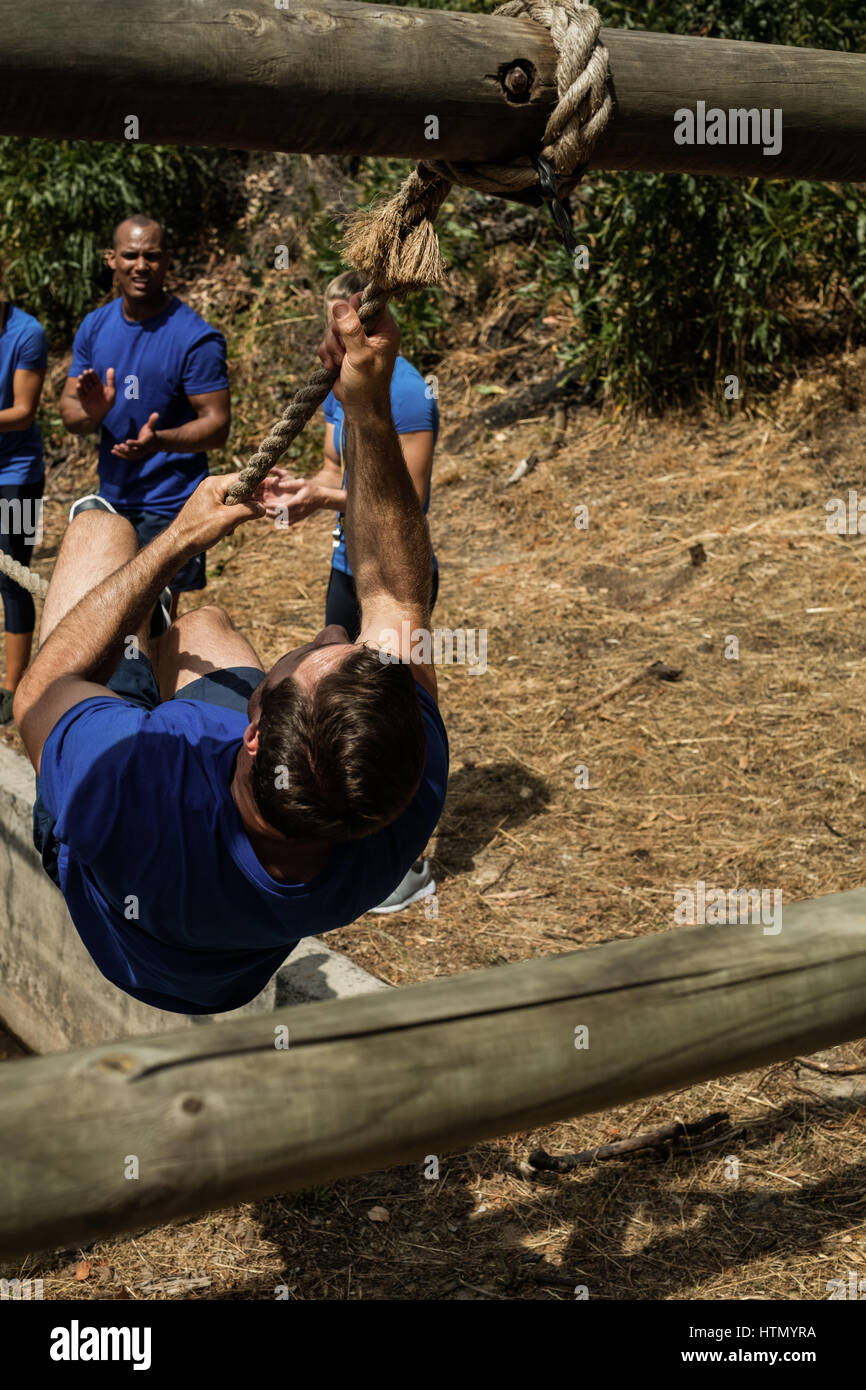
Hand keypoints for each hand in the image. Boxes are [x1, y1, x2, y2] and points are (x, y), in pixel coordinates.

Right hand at [75, 367, 115, 423]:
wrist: (100, 415)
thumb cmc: (107, 403)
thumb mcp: (111, 392)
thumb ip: (111, 381)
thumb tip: (111, 368)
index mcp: (99, 386)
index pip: (95, 378)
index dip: (92, 374)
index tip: (90, 370)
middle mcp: (92, 388)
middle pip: (88, 381)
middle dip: (86, 377)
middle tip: (85, 372)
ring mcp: (87, 393)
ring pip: (83, 386)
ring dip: (82, 381)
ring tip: (80, 377)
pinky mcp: (83, 399)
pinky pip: (80, 393)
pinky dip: (79, 390)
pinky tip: (78, 385)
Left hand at [111, 411, 159, 461]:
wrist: (154, 442)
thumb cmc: (151, 432)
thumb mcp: (151, 426)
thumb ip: (152, 420)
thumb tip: (156, 413)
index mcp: (147, 442)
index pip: (141, 444)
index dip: (134, 443)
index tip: (126, 441)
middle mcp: (144, 450)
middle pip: (135, 452)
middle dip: (127, 450)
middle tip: (119, 445)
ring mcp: (140, 453)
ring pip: (131, 456)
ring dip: (122, 453)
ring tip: (114, 449)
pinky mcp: (135, 455)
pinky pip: (128, 457)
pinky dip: (121, 455)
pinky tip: (113, 451)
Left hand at [169, 474, 265, 553]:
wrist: (178, 544)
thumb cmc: (199, 530)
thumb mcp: (227, 520)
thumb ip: (248, 511)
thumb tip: (263, 507)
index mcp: (215, 483)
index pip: (242, 478)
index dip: (255, 489)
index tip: (264, 499)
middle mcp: (211, 486)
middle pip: (239, 490)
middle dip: (244, 506)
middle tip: (241, 520)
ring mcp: (208, 496)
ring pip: (233, 502)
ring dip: (236, 516)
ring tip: (229, 528)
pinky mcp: (207, 507)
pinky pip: (226, 509)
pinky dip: (229, 519)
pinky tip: (223, 531)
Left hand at [259, 468, 325, 524]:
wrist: (322, 499)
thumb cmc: (312, 489)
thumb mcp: (302, 482)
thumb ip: (290, 484)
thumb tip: (279, 484)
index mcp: (298, 502)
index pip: (283, 507)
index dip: (273, 507)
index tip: (266, 503)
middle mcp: (298, 511)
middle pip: (282, 516)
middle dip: (271, 513)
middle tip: (263, 509)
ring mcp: (299, 516)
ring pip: (284, 521)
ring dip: (275, 518)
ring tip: (267, 513)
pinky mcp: (300, 518)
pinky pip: (289, 523)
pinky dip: (282, 522)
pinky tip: (276, 519)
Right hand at [317, 290, 398, 415]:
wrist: (360, 407)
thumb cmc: (367, 384)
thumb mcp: (361, 355)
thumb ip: (351, 330)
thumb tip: (339, 305)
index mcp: (385, 329)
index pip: (370, 302)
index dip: (355, 305)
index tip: (345, 315)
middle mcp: (372, 332)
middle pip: (347, 313)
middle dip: (337, 333)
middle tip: (342, 350)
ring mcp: (356, 340)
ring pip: (334, 328)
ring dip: (331, 345)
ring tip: (339, 362)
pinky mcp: (344, 349)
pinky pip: (328, 341)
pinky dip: (327, 353)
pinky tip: (332, 366)